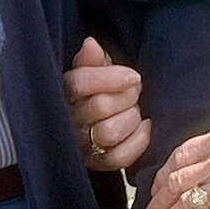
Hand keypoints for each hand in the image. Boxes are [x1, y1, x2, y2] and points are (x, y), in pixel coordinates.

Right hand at [63, 36, 150, 170]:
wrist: (97, 117)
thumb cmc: (95, 87)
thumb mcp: (90, 67)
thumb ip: (91, 58)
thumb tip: (91, 45)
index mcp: (64, 90)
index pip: (79, 83)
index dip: (109, 78)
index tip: (133, 76)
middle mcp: (69, 119)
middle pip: (99, 107)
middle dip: (126, 95)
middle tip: (135, 89)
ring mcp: (82, 144)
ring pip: (108, 133)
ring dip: (131, 118)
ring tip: (135, 108)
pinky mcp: (97, 163)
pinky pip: (119, 158)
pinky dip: (138, 140)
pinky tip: (144, 125)